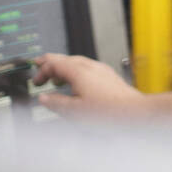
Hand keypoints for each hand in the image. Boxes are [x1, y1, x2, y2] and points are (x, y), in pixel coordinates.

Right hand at [32, 54, 147, 118]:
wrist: (135, 112)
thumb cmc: (109, 113)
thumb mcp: (75, 112)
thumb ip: (56, 103)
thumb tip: (44, 98)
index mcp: (79, 71)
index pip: (54, 63)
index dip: (41, 70)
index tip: (35, 80)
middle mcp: (90, 66)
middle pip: (65, 59)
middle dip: (51, 65)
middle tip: (41, 71)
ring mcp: (101, 70)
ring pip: (77, 62)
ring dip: (63, 69)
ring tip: (57, 80)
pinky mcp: (109, 76)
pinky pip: (87, 68)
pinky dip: (76, 72)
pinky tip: (78, 84)